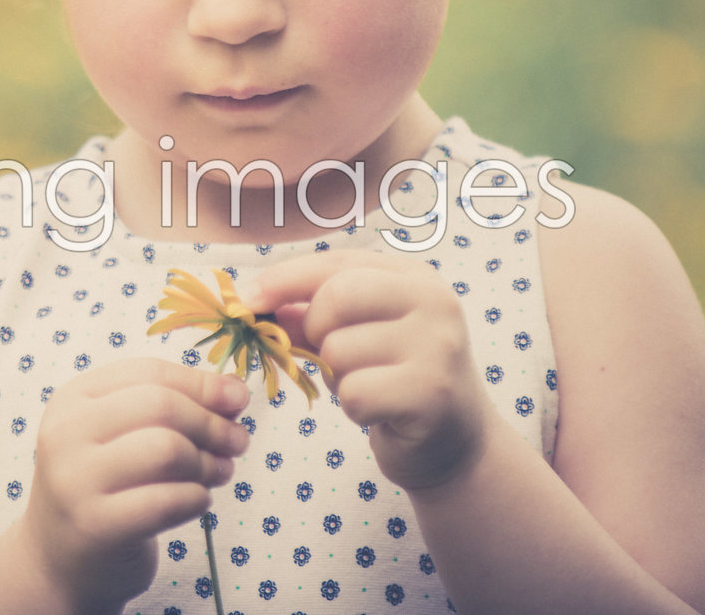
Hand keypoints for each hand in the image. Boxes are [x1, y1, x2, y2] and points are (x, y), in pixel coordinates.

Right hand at [19, 358, 251, 611]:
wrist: (56, 561)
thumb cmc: (104, 488)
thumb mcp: (122, 435)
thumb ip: (174, 406)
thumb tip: (235, 391)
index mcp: (73, 399)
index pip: (149, 373)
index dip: (202, 384)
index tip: (238, 399)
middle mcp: (66, 434)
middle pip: (160, 405)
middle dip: (211, 422)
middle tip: (238, 442)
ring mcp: (75, 481)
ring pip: (166, 449)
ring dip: (207, 461)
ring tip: (219, 473)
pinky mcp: (94, 527)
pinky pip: (167, 502)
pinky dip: (197, 498)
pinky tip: (199, 501)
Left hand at [242, 251, 492, 492]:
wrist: (457, 444)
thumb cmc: (395, 379)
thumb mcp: (356, 335)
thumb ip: (311, 313)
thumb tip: (254, 301)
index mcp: (414, 276)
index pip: (337, 262)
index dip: (285, 278)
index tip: (247, 299)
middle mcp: (434, 301)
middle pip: (336, 297)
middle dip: (314, 330)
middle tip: (329, 356)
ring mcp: (437, 346)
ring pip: (339, 350)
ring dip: (337, 376)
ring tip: (368, 384)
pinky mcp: (431, 393)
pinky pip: (354, 394)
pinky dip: (352, 408)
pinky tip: (379, 411)